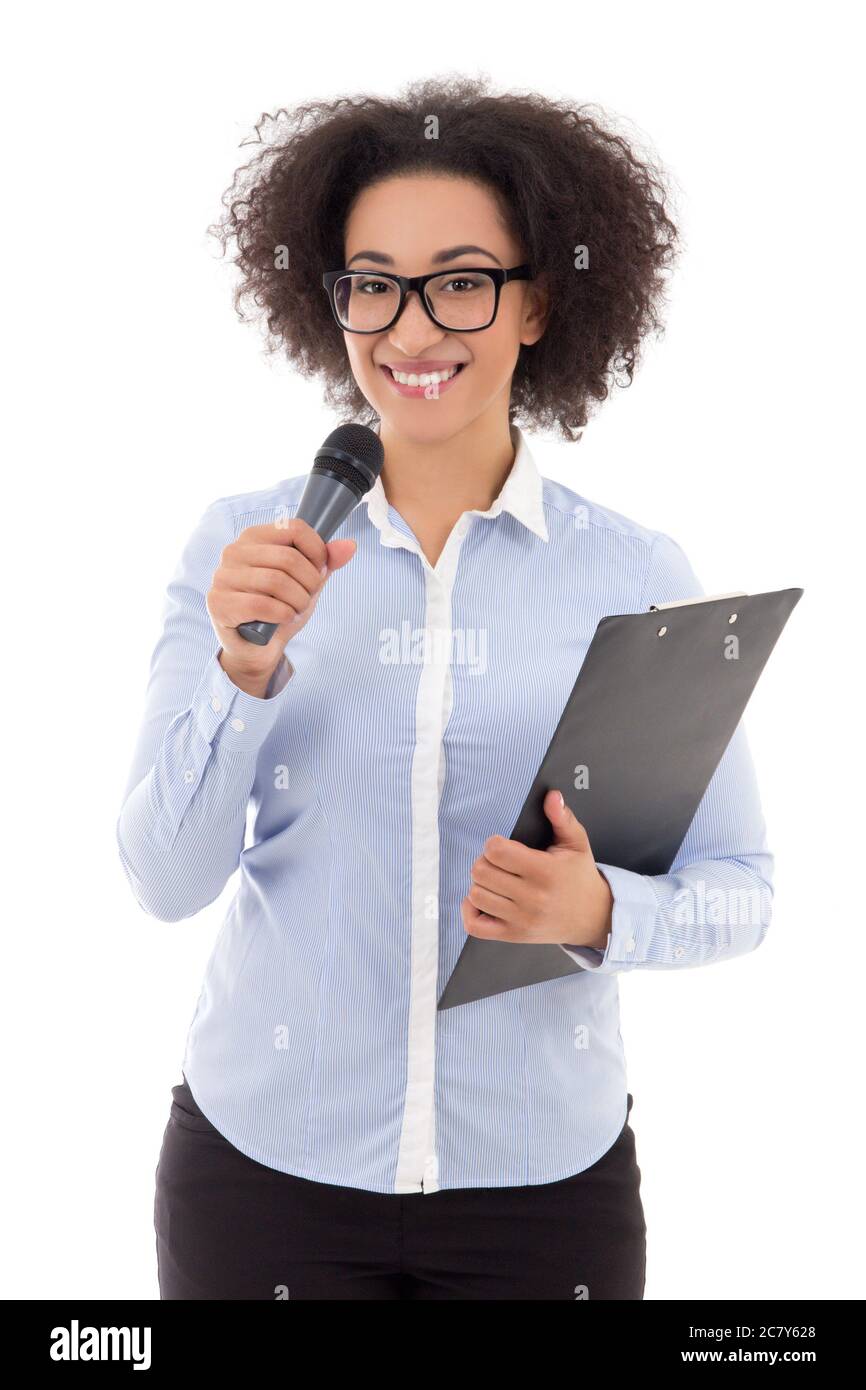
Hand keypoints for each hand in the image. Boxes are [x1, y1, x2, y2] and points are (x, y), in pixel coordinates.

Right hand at [207, 517, 356, 682]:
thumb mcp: (307, 582)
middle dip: (309, 583)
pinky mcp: (217, 602)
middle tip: (307, 597)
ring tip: (295, 609)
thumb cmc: (279, 608)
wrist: (257, 646)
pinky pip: (260, 604)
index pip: (294, 528)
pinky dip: (282, 614)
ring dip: (297, 601)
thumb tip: (349, 546)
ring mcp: (222, 576)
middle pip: (288, 558)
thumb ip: (326, 562)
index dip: (317, 552)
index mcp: (254, 537)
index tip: (319, 571)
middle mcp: (234, 551)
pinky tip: (283, 618)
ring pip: (276, 582)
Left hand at [461, 790, 612, 950]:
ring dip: (480, 883)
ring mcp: (521, 920)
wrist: (592, 917)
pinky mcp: (513, 935)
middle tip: (499, 862)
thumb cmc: (580, 877)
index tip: (503, 845)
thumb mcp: (577, 844)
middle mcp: (531, 898)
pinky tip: (481, 899)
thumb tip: (552, 796)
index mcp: (545, 872)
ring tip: (496, 879)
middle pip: (481, 871)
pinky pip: (475, 925)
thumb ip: (562, 818)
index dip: (494, 843)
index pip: (496, 852)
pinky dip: (470, 910)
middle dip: (485, 861)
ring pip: (476, 895)